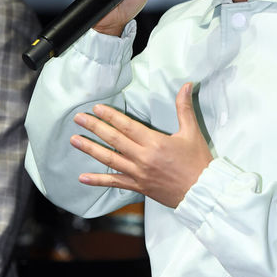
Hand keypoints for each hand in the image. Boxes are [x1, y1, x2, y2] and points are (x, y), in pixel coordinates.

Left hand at [71, 83, 212, 207]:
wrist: (202, 191)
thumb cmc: (198, 161)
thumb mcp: (192, 132)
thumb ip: (184, 108)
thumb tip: (187, 85)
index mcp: (155, 142)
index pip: (127, 126)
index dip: (110, 116)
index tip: (96, 108)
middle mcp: (142, 158)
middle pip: (114, 140)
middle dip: (94, 127)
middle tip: (78, 118)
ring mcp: (138, 174)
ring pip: (109, 160)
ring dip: (90, 149)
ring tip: (74, 140)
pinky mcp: (138, 187)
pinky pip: (115, 183)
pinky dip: (98, 181)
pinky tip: (83, 177)